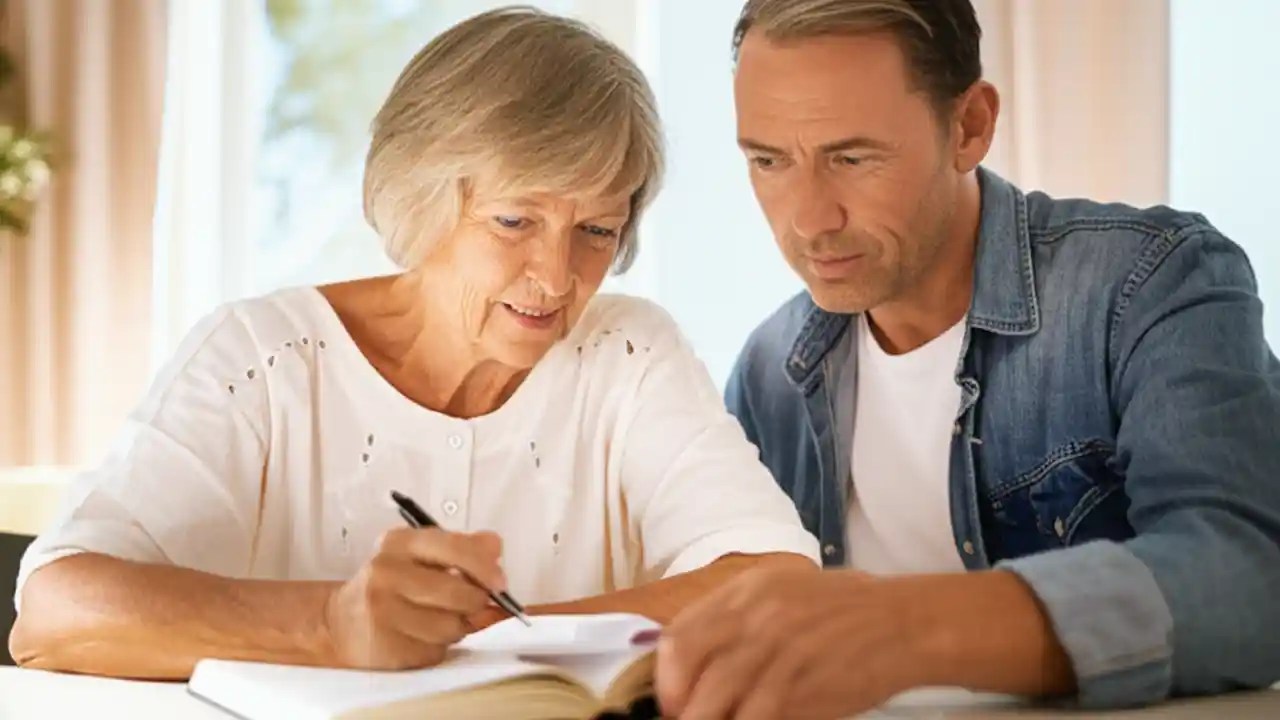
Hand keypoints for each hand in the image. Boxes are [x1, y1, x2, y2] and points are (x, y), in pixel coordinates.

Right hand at [323, 528, 505, 668]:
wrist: (340, 622)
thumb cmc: (390, 585)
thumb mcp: (419, 555)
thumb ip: (461, 547)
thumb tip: (495, 547)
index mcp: (399, 543)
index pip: (454, 548)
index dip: (484, 566)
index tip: (500, 582)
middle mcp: (387, 574)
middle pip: (458, 593)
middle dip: (476, 602)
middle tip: (475, 604)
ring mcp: (383, 613)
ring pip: (451, 626)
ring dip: (458, 627)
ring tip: (440, 619)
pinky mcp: (386, 647)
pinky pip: (436, 650)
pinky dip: (439, 646)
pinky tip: (422, 636)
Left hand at [655, 567, 933, 719]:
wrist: (905, 621)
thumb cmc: (844, 611)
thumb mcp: (783, 592)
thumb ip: (738, 619)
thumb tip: (696, 661)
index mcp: (748, 591)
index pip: (681, 634)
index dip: (667, 675)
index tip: (672, 699)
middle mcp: (757, 617)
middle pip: (689, 669)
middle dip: (681, 705)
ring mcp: (780, 651)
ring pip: (718, 700)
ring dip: (709, 719)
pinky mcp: (803, 686)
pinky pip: (756, 716)